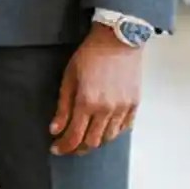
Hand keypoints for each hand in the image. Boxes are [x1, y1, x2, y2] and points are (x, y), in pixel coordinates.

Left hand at [50, 26, 140, 155]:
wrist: (118, 40)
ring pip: (108, 138)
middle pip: (92, 142)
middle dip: (77, 148)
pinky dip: (112, 133)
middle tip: (69, 146)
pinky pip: (124, 128)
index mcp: (87, 102)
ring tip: (85, 138)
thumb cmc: (90, 55)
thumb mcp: (69, 78)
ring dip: (95, 142)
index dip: (64, 147)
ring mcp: (123, 108)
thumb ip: (63, 107)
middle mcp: (106, 109)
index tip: (56, 149)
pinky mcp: (134, 104)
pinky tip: (103, 130)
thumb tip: (55, 129)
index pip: (74, 136)